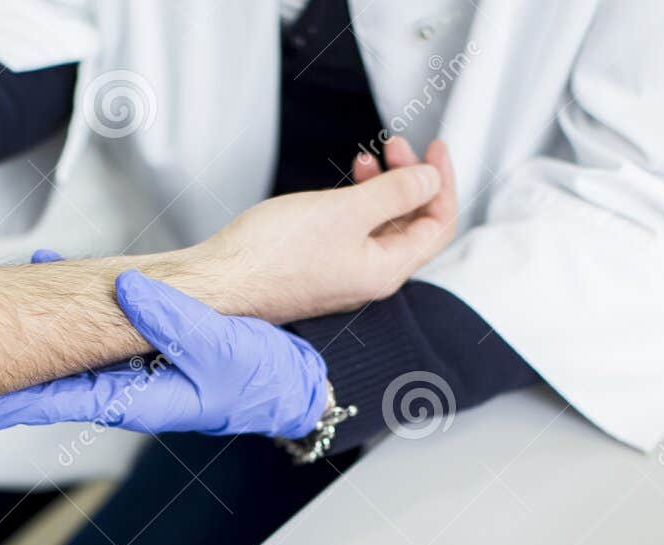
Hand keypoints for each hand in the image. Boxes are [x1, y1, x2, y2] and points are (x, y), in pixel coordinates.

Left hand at [0, 252, 325, 436]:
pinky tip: (47, 267)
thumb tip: (121, 286)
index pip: (55, 399)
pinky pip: (92, 318)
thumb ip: (171, 319)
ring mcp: (130, 361)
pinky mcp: (144, 339)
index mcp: (136, 397)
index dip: (3, 401)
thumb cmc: (262, 377)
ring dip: (25, 328)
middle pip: (44, 377)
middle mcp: (123, 382)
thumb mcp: (220, 348)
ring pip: (63, 345)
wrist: (291, 377)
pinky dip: (67, 293)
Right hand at [195, 139, 457, 323]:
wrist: (221, 281)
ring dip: (383, 188)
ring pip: (382, 226)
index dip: (442, 183)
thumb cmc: (272, 255)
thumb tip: (429, 180)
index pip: (437, 225)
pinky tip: (344, 186)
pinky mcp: (321, 267)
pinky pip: (355, 233)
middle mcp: (370, 277)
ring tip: (367, 159)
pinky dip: (359, 204)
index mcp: (385, 270)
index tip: (435, 149)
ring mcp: (345, 274)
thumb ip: (394, 193)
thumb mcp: (345, 211)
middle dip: (411, 179)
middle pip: (413, 225)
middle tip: (397, 146)